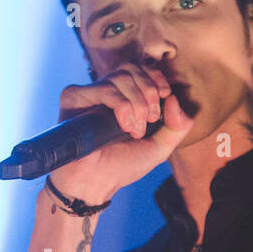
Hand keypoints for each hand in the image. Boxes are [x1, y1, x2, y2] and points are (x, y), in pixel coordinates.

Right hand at [49, 61, 194, 202]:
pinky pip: (104, 89)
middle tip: (150, 119)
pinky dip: (121, 106)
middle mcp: (106, 91)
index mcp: (124, 96)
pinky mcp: (74, 98)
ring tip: (135, 129)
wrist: (96, 183)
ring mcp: (89, 93)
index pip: (140, 68)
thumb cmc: (123, 166)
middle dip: (148, 91)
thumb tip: (174, 98)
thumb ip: (178, 125)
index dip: (155, 77)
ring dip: (136, 104)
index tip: (164, 95)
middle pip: (132, 69)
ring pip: (120, 78)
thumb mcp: (160, 147)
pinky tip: (123, 125)